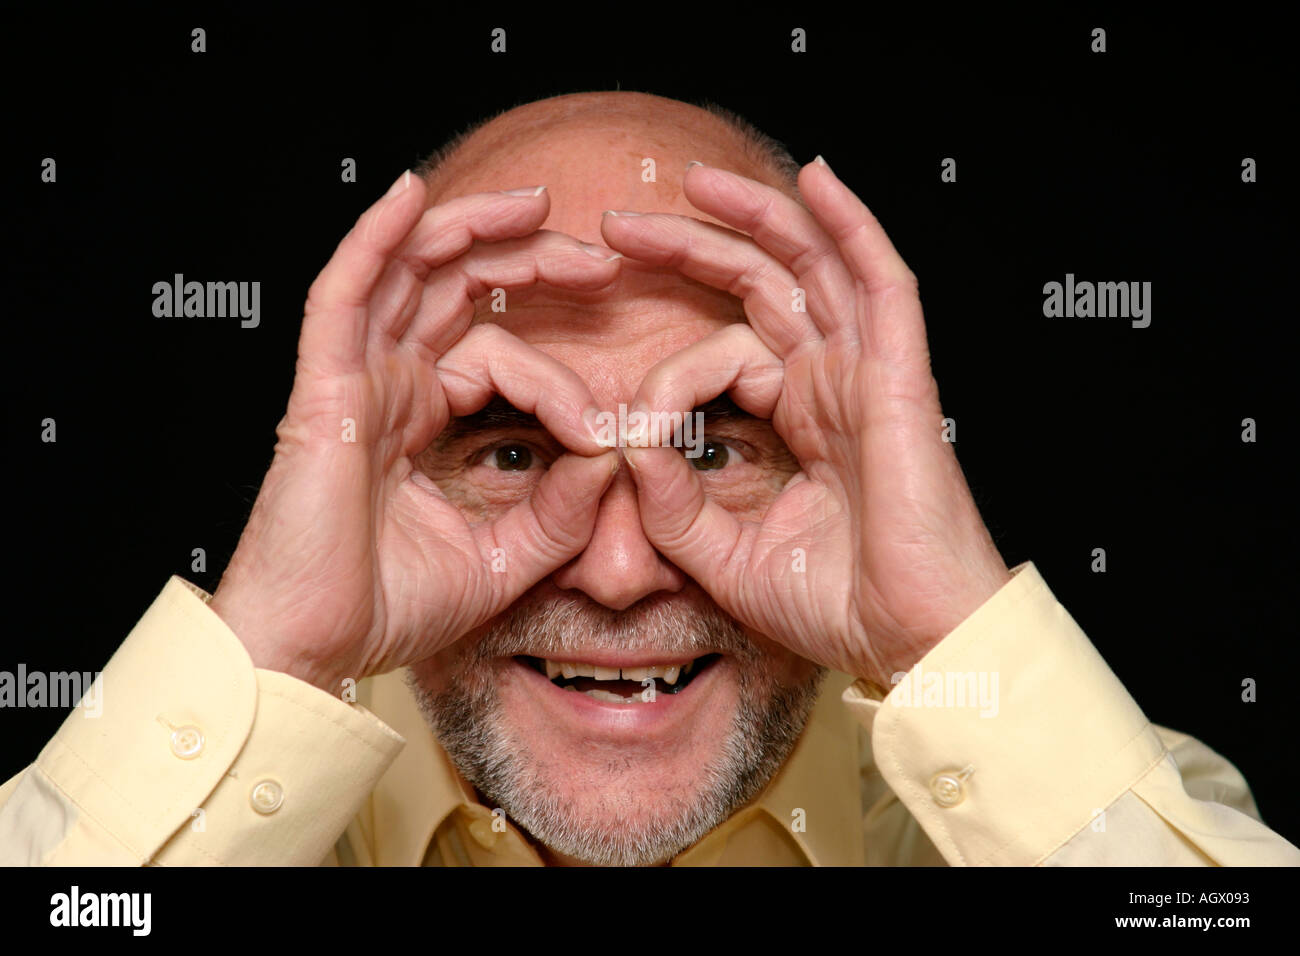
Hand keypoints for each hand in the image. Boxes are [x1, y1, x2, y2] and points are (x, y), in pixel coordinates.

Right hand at [210, 173, 620, 691]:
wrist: (314, 651)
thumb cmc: (389, 610)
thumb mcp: (504, 560)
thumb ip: (560, 513)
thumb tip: (613, 457)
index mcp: (419, 418)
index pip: (498, 356)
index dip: (561, 379)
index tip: (612, 429)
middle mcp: (387, 387)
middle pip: (456, 290)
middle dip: (528, 259)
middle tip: (599, 254)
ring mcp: (353, 382)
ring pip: (408, 273)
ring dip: (471, 228)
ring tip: (539, 204)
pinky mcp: (325, 391)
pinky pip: (344, 295)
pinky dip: (375, 239)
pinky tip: (412, 192)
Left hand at [601, 158, 1010, 687]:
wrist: (910, 641)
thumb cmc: (834, 604)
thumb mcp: (724, 555)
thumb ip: (672, 505)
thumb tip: (625, 446)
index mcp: (797, 417)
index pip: (721, 354)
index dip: (662, 375)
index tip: (610, 426)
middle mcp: (831, 383)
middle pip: (760, 284)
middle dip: (691, 247)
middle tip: (616, 225)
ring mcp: (866, 374)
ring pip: (812, 266)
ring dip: (755, 216)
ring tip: (691, 182)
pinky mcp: (899, 377)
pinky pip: (881, 283)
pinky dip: (852, 226)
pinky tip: (817, 178)